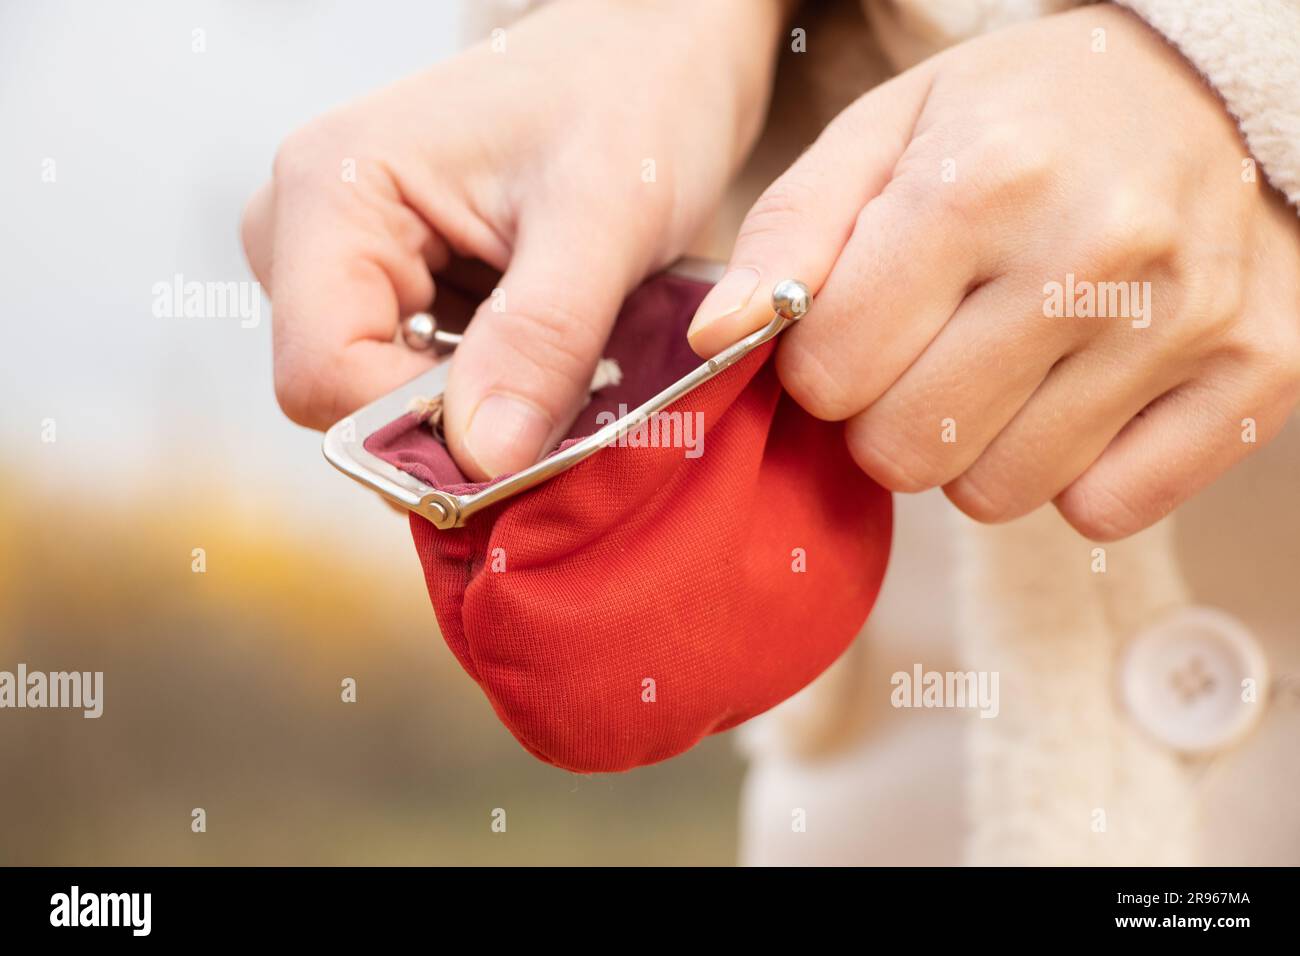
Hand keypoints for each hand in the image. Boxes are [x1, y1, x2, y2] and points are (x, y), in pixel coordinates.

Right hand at [243, 0, 782, 479]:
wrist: (656, 53)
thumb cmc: (633, 98)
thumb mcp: (604, 217)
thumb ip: (542, 338)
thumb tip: (481, 460)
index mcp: (331, 188)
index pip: (322, 375)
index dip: (414, 436)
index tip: (520, 453)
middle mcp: (312, 225)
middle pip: (344, 396)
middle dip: (451, 427)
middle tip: (560, 402)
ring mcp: (346, 256)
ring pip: (382, 397)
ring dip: (478, 413)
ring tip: (565, 362)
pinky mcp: (392, 279)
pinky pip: (416, 377)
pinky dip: (485, 392)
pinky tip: (548, 358)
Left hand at [688, 4, 1299, 539]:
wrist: (1213, 92)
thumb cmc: (1022, 119)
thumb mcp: (886, 133)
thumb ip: (790, 234)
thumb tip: (717, 341)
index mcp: (983, 183)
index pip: (834, 368)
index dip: (821, 364)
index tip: (854, 330)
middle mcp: (1094, 254)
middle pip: (907, 447)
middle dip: (886, 418)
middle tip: (924, 355)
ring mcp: (1184, 322)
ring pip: (999, 493)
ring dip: (973, 449)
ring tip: (1003, 367)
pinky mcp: (1253, 376)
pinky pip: (1105, 509)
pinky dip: (1072, 473)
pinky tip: (1079, 395)